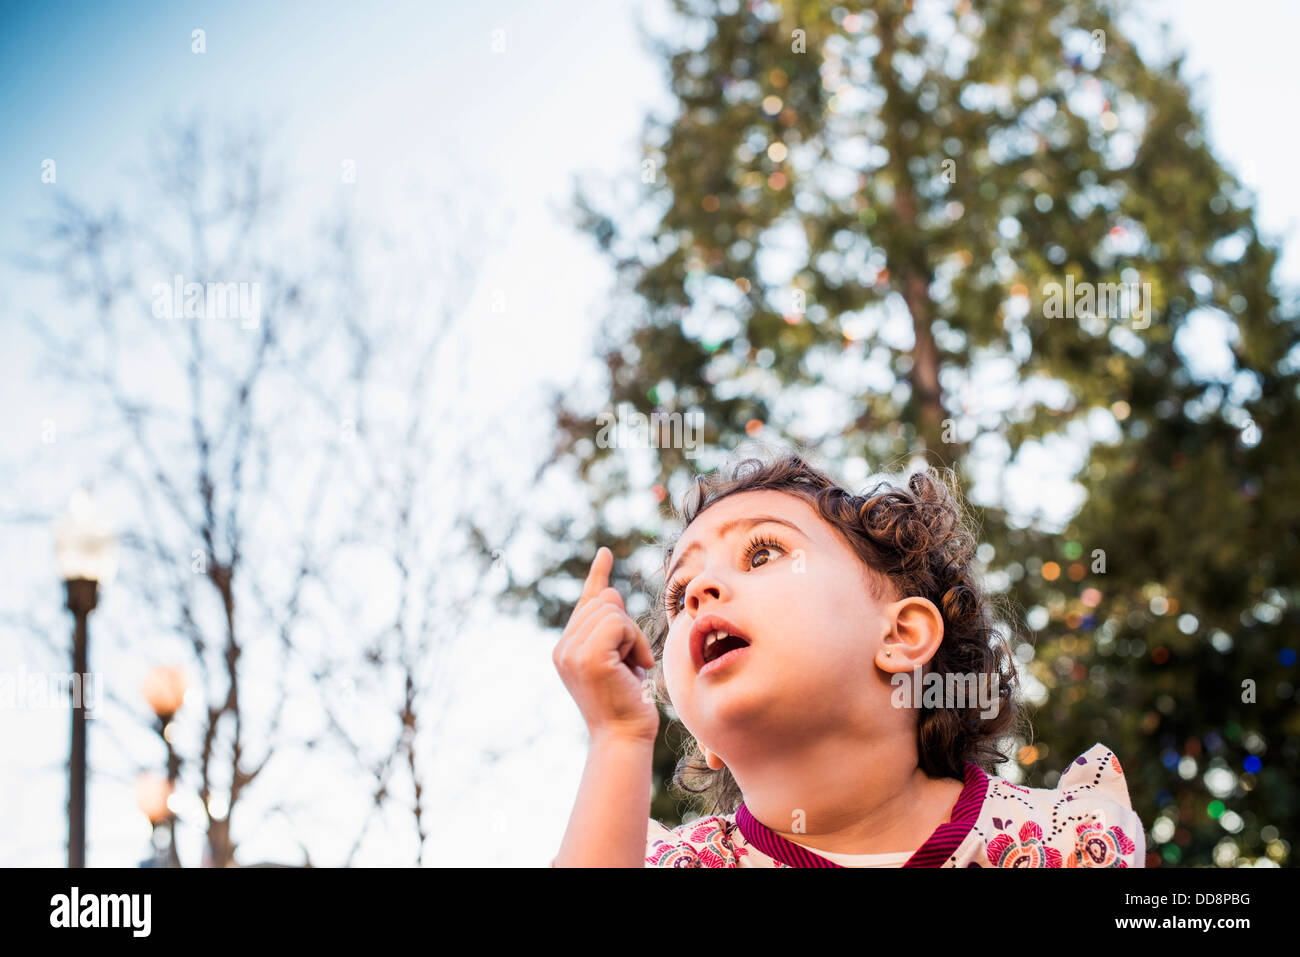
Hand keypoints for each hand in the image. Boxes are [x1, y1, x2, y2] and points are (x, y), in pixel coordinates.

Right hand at [553, 547, 659, 743]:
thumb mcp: (620, 658)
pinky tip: (636, 667)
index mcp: (567, 648)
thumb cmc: (628, 703)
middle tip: (633, 661)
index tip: (606, 553)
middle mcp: (562, 648)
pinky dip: (635, 642)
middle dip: (628, 626)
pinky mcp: (586, 657)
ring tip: (633, 668)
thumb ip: (612, 628)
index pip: (587, 602)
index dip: (599, 575)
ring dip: (634, 637)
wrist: (624, 738)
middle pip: (605, 602)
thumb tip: (610, 592)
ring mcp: (571, 652)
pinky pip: (619, 623)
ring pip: (613, 611)